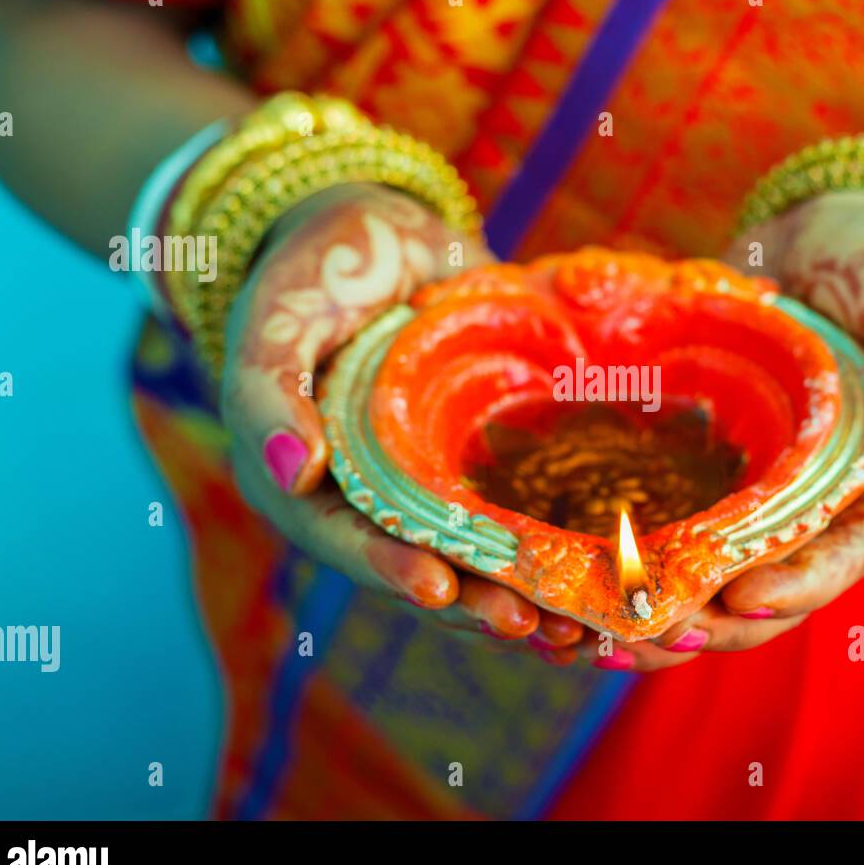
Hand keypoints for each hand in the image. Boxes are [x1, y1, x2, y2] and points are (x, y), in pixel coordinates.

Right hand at [220, 184, 583, 651]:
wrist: (380, 233)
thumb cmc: (317, 270)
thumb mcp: (280, 317)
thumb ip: (269, 390)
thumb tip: (289, 470)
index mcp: (303, 482)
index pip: (342, 540)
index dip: (388, 569)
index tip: (439, 590)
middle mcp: (364, 500)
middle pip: (417, 568)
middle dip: (473, 604)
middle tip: (529, 626)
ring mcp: (424, 489)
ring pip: (470, 562)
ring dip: (519, 598)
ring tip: (576, 630)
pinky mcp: (474, 469)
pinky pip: (510, 525)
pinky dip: (548, 559)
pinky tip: (594, 588)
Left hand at [564, 191, 863, 670]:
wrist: (850, 235)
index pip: (840, 563)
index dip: (795, 589)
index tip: (742, 599)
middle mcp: (815, 512)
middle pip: (764, 592)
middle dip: (707, 622)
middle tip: (644, 633)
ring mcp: (758, 492)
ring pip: (709, 574)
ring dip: (657, 605)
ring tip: (597, 626)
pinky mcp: (710, 464)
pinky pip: (669, 518)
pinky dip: (630, 547)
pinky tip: (573, 568)